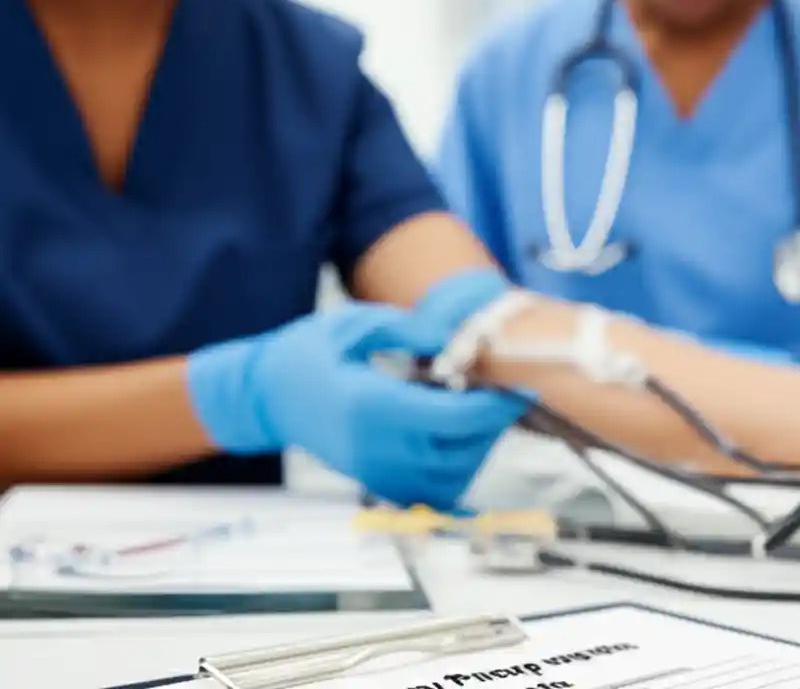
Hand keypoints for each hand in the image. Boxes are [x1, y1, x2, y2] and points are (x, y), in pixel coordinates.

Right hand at [186, 303, 527, 507]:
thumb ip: (411, 329)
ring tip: (476, 410)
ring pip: (453, 476)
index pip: (453, 419)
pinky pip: (434, 489)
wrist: (266, 397)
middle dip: (492, 423)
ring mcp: (375, 472)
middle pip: (461, 450)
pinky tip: (455, 435)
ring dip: (478, 447)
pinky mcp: (376, 483)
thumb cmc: (309, 352)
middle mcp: (375, 448)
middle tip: (501, 393)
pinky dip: (457, 467)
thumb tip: (460, 338)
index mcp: (371, 405)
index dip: (495, 406)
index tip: (521, 387)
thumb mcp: (355, 322)